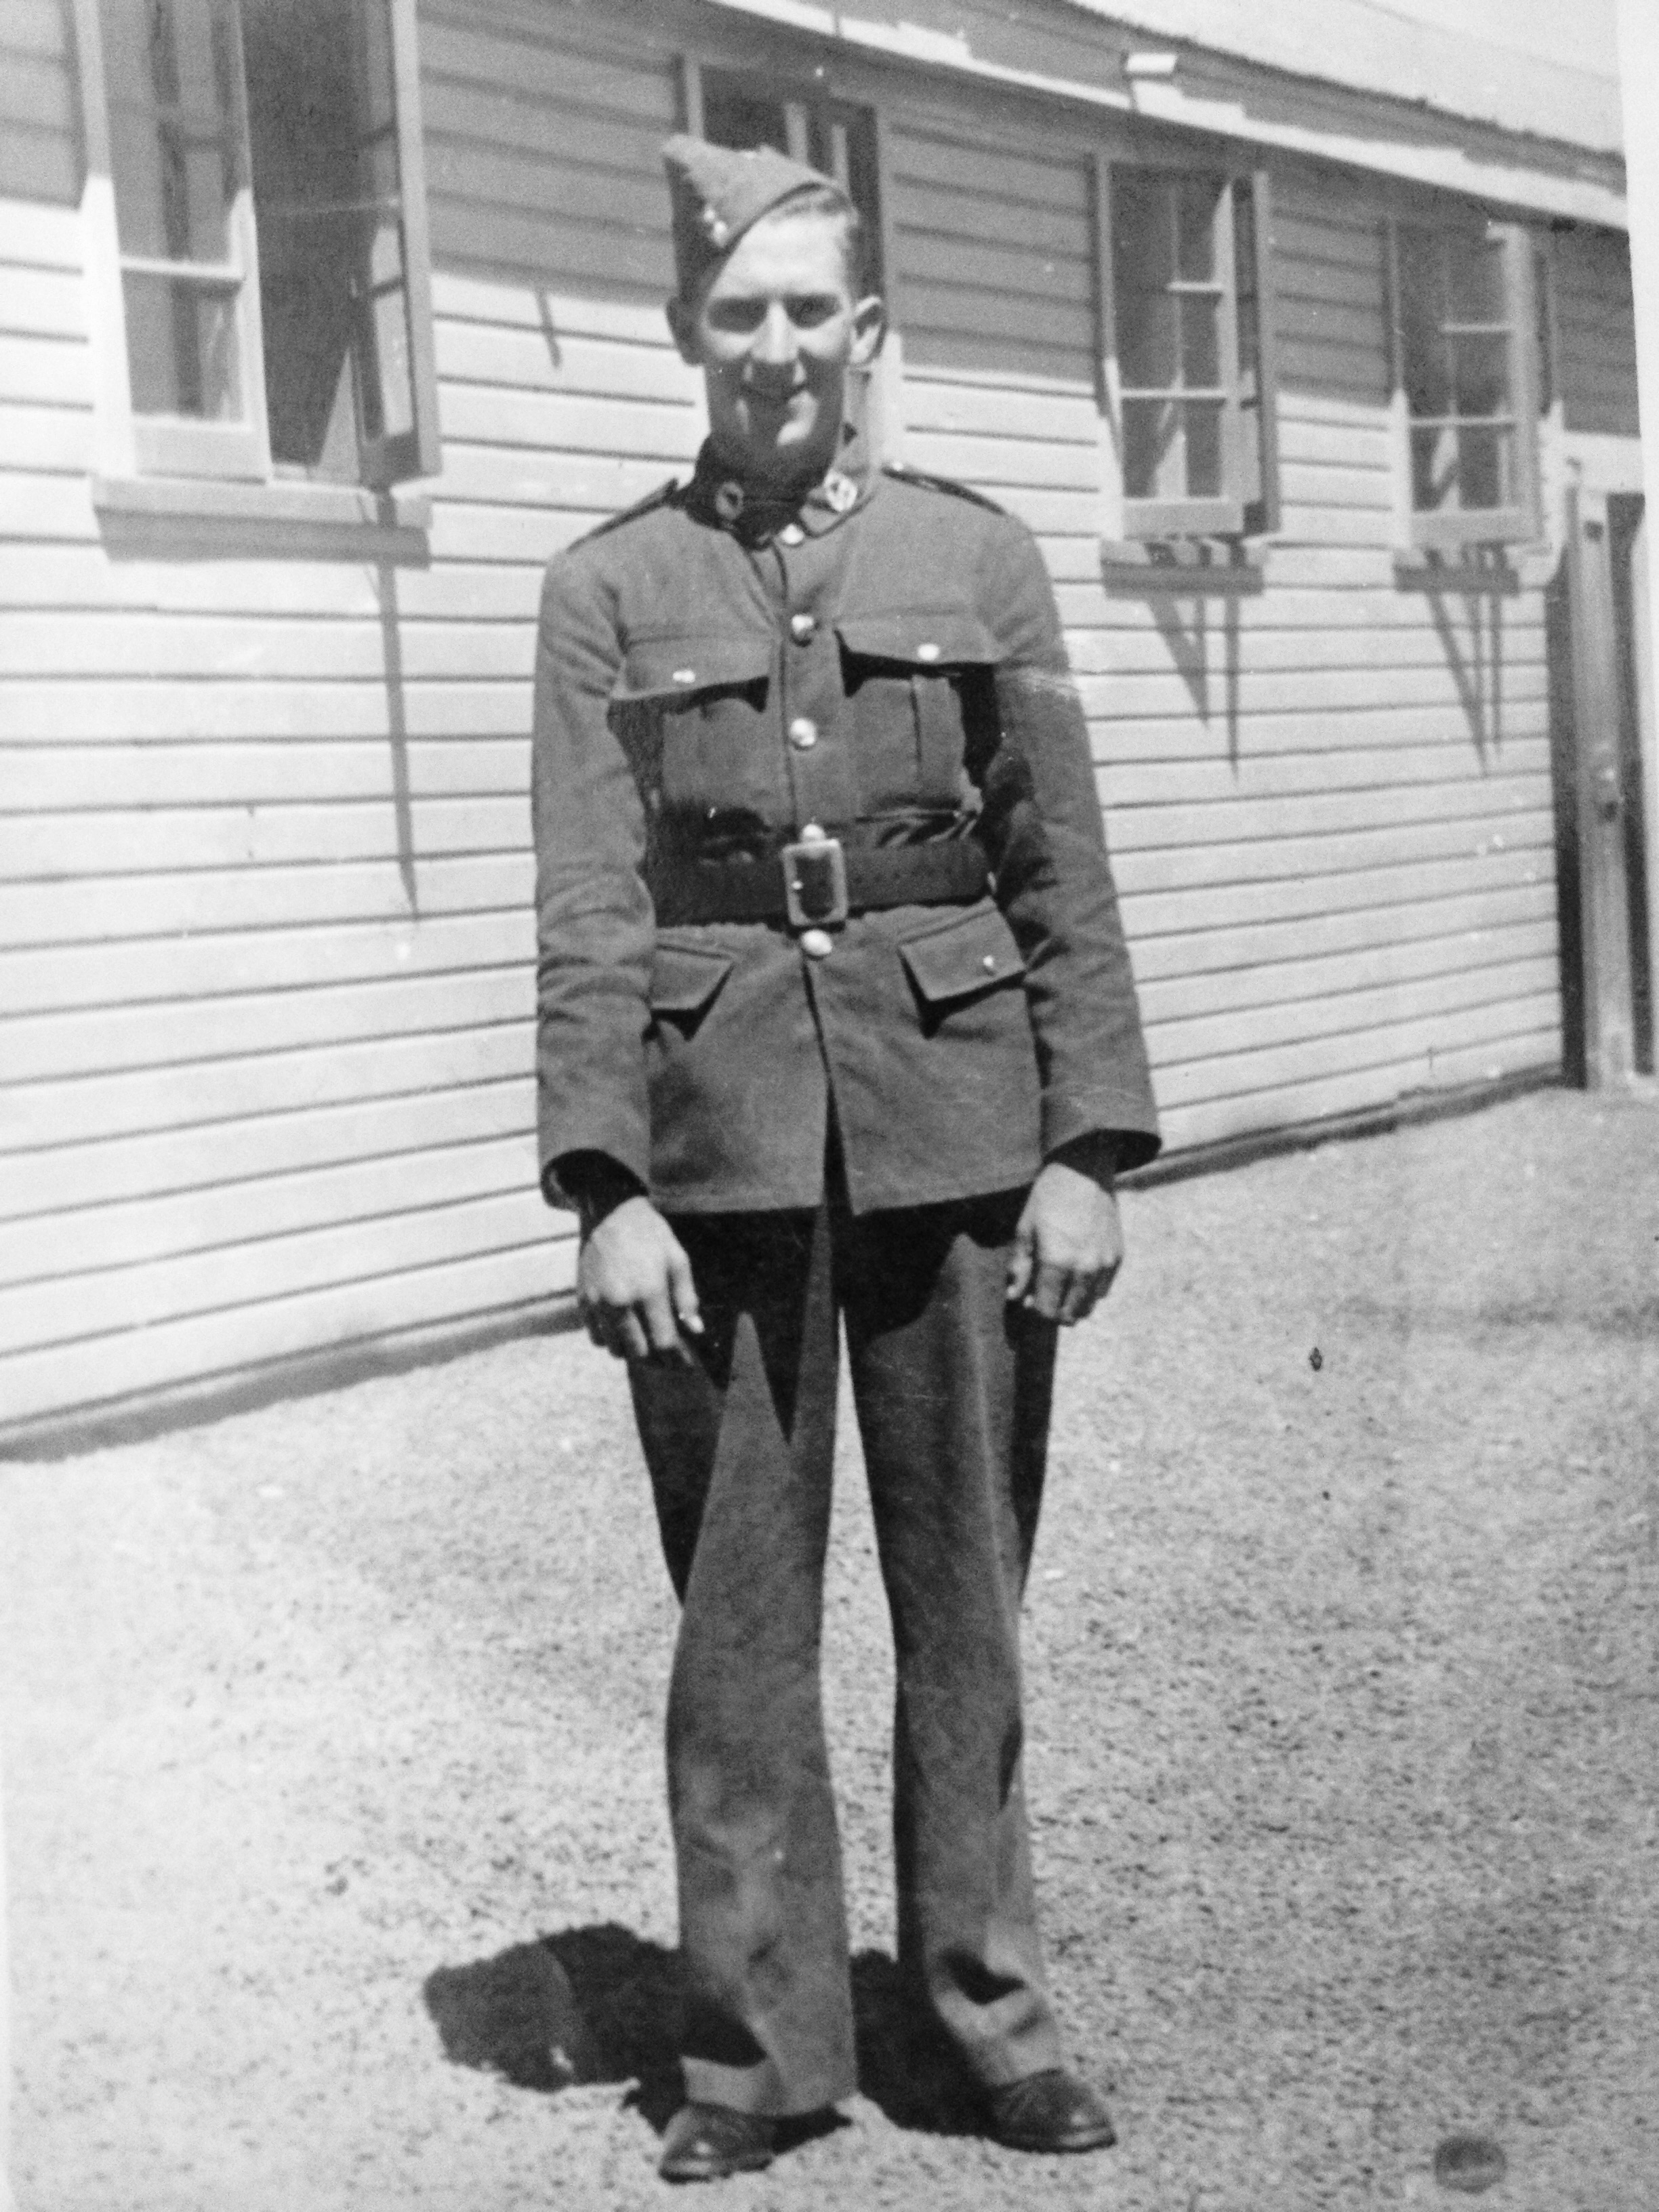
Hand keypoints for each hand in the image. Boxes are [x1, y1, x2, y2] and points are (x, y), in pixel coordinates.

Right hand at [577, 1196, 703, 1363]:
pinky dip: (610, 1340)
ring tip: (645, 1340)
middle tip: (668, 1354)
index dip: (678, 1359)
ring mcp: (597, 1303)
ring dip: (632, 1351)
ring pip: (615, 1350)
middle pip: (639, 1354)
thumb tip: (696, 1331)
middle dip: (657, 1359)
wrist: (609, 1212)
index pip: (664, 1343)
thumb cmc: (650, 1234)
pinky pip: (596, 1338)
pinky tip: (623, 1328)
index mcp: (648, 1291)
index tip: (686, 1364)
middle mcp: (620, 1302)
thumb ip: (687, 1298)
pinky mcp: (582, 1302)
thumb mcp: (677, 1260)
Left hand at [1006, 1161, 1123, 1324]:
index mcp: (1057, 1264)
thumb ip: (1020, 1268)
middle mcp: (1085, 1270)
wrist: (1083, 1172)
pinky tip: (1078, 1273)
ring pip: (1089, 1306)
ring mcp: (1105, 1265)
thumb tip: (1015, 1297)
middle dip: (1054, 1311)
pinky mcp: (1117, 1258)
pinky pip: (1103, 1290)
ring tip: (1061, 1286)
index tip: (1030, 1299)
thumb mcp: (1025, 1230)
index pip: (1047, 1311)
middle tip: (1044, 1294)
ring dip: (1073, 1304)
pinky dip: (1090, 1291)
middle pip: (1070, 1315)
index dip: (1036, 1310)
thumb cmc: (1048, 1198)